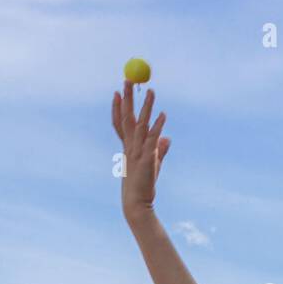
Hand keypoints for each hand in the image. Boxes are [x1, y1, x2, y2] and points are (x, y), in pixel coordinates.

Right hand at [112, 80, 169, 219]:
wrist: (137, 204)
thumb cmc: (142, 186)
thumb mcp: (152, 164)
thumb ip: (159, 149)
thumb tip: (167, 138)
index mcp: (127, 147)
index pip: (119, 123)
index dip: (117, 107)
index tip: (116, 91)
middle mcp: (130, 147)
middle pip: (126, 118)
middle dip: (126, 98)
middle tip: (127, 79)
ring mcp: (137, 152)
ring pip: (140, 124)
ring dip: (146, 107)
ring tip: (152, 91)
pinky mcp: (147, 159)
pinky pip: (152, 139)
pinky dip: (158, 127)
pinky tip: (163, 115)